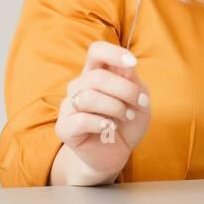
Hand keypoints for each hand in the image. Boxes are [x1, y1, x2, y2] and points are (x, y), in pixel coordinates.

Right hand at [55, 41, 151, 180]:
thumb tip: (127, 66)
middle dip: (125, 90)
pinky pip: (80, 119)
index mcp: (96, 73)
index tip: (133, 64)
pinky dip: (100, 123)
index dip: (113, 53)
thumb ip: (132, 81)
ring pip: (89, 97)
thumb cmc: (127, 122)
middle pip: (98, 77)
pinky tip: (108, 127)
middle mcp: (79, 86)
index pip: (96, 51)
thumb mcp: (139, 99)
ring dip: (115, 108)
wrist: (117, 153)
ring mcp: (68, 106)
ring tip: (124, 117)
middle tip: (140, 103)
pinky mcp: (64, 128)